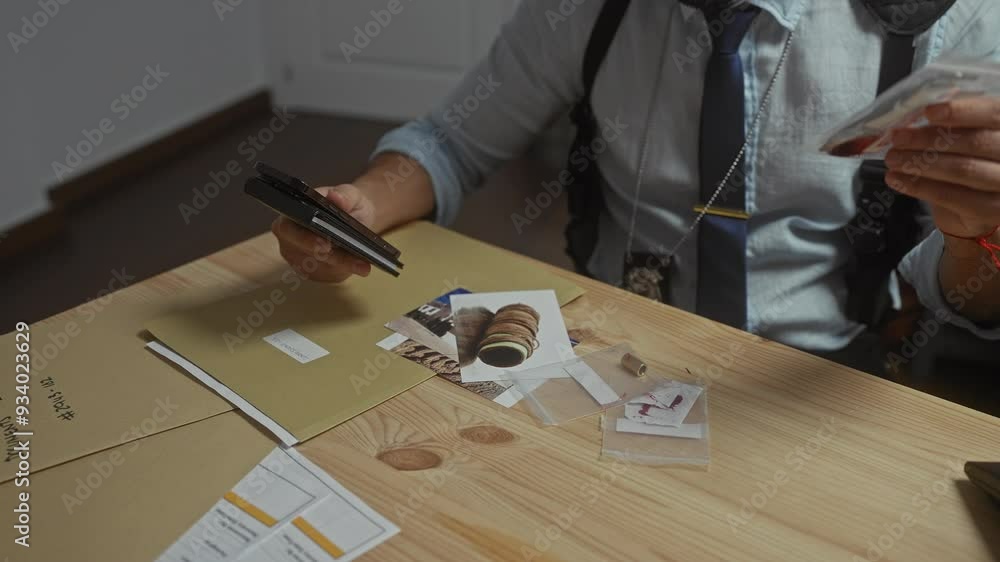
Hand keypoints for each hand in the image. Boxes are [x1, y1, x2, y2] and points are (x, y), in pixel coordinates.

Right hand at [271, 184, 375, 281]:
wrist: (356, 217)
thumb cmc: (347, 203)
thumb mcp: (350, 194)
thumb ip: (343, 195)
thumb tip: (336, 197)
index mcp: (289, 216)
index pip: (287, 230)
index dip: (304, 239)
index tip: (325, 244)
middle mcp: (289, 240)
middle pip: (305, 254)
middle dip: (331, 257)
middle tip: (354, 261)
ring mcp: (298, 259)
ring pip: (319, 268)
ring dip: (342, 267)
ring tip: (363, 265)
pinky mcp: (313, 272)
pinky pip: (328, 276)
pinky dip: (344, 272)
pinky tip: (360, 267)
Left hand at [885, 97, 999, 238]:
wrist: (980, 207)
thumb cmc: (972, 161)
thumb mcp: (969, 134)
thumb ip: (955, 120)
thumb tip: (919, 107)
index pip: (995, 113)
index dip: (962, 111)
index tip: (928, 111)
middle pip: (976, 142)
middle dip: (930, 138)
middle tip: (897, 137)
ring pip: (962, 169)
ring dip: (921, 163)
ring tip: (893, 158)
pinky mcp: (990, 211)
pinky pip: (951, 196)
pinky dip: (919, 186)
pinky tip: (897, 179)